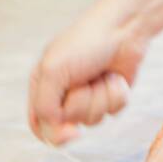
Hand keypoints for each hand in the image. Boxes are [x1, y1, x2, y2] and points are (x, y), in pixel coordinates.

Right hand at [28, 3, 147, 144]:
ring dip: (100, 96)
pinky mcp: (109, 95)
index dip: (52, 133)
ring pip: (93, 119)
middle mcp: (64, 93)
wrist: (124, 28)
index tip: (70, 131)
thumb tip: (57, 132)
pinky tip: (115, 76)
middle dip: (81, 103)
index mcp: (43, 85)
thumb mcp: (53, 71)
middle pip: (68, 124)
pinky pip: (113, 111)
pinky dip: (116, 94)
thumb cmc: (85, 42)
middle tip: (85, 81)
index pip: (38, 124)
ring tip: (101, 74)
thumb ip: (45, 106)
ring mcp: (88, 95)